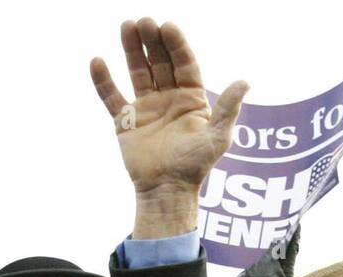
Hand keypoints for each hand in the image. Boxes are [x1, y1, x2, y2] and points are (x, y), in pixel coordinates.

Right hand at [91, 18, 246, 236]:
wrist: (167, 190)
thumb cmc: (195, 167)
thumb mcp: (217, 137)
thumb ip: (229, 108)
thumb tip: (245, 81)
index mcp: (191, 98)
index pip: (184, 63)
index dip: (176, 45)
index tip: (167, 26)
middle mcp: (169, 99)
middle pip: (160, 62)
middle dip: (153, 41)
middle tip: (144, 21)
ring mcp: (147, 108)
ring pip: (138, 72)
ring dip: (132, 49)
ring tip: (126, 25)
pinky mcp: (126, 121)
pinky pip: (112, 97)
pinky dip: (103, 81)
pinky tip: (97, 61)